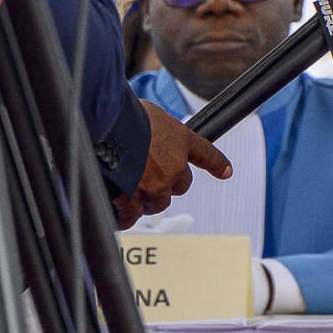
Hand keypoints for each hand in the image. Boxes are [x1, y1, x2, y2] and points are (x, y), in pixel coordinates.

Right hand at [114, 101, 232, 226]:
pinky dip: (123, 215)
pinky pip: (130, 217)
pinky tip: (115, 207)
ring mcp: (153, 187)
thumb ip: (157, 133)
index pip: (206, 154)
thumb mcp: (150, 115)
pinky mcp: (132, 201)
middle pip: (177, 188)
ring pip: (154, 204)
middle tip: (145, 175)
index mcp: (182, 141)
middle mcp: (173, 168)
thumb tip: (147, 141)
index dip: (218, 164)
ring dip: (143, 200)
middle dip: (164, 184)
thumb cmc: (125, 114)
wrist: (107, 126)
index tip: (226, 171)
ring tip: (126, 188)